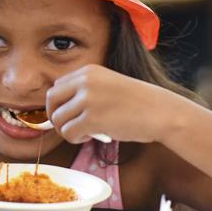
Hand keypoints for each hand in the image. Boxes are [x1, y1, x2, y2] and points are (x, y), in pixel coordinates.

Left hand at [46, 64, 175, 143]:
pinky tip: (89, 137)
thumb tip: (59, 109)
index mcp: (88, 71)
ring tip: (84, 133)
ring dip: (67, 130)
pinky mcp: (91, 119)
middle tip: (69, 127)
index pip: (57, 86)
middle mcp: (85, 81)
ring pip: (58, 119)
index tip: (69, 115)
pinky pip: (68, 133)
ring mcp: (87, 99)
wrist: (160, 112)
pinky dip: (74, 139)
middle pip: (51, 100)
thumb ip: (85, 91)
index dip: (59, 104)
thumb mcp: (108, 85)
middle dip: (55, 116)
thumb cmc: (137, 103)